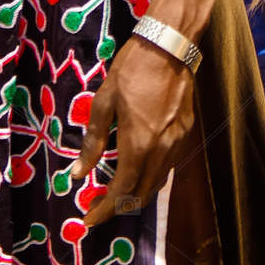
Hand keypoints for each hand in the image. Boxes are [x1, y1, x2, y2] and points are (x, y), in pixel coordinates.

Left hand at [72, 34, 196, 228]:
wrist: (170, 45)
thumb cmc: (132, 70)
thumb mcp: (104, 103)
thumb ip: (93, 141)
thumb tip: (78, 173)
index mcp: (139, 144)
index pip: (121, 191)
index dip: (104, 210)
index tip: (88, 220)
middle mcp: (162, 149)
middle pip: (142, 194)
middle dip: (119, 207)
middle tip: (98, 206)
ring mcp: (178, 142)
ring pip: (158, 182)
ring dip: (136, 193)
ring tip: (115, 191)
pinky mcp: (187, 132)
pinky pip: (168, 165)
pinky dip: (151, 176)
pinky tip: (137, 169)